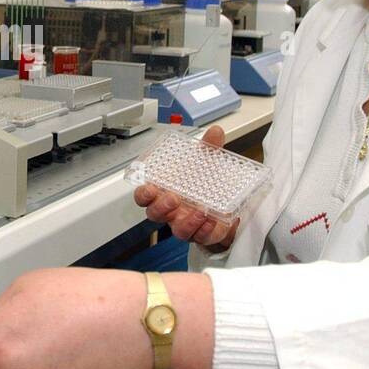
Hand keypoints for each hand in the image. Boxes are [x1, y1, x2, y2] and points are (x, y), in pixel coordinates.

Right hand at [134, 124, 239, 250]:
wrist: (225, 205)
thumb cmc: (204, 183)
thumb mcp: (206, 162)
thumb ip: (209, 148)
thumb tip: (215, 131)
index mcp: (164, 191)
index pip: (144, 196)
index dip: (143, 194)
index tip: (149, 188)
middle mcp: (171, 210)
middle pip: (155, 214)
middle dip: (161, 207)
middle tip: (173, 197)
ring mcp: (185, 223)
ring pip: (178, 230)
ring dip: (186, 222)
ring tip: (198, 211)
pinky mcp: (202, 233)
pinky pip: (200, 236)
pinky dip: (205, 229)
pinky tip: (212, 220)